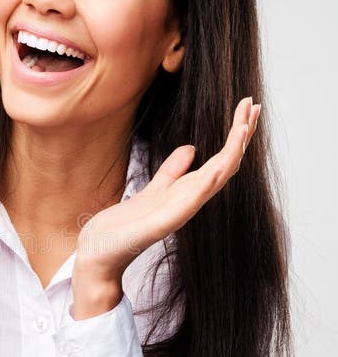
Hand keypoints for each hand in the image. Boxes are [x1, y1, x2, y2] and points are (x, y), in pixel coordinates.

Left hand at [74, 96, 260, 285]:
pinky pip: (191, 201)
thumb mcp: (152, 189)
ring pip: (216, 179)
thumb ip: (172, 171)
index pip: (221, 160)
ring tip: (245, 126)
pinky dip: (208, 183)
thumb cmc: (125, 225)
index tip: (248, 107)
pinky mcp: (164, 223)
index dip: (236, 135)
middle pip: (226, 164)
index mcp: (188, 192)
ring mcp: (180, 211)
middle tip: (255, 104)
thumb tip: (191, 149)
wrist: (101, 251)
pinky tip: (219, 166)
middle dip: (241, 135)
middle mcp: (190, 201)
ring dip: (232, 153)